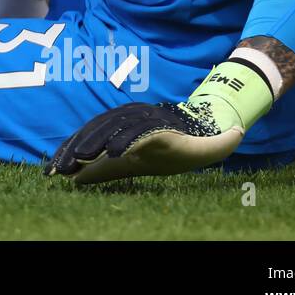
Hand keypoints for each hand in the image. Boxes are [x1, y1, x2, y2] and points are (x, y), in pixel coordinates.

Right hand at [45, 101, 242, 183]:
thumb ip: (225, 141)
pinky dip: (70, 151)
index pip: (138, 132)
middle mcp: (133, 125)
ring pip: (92, 134)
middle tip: (74, 163)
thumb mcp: (214, 145)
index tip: (110, 153)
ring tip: (58, 169)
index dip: (125, 140)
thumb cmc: (199, 143)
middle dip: (90, 145)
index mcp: (156, 129)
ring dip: (74, 150)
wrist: (184, 128)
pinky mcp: (109, 136)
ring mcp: (118, 127)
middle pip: (108, 130)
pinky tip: (56, 167)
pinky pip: (86, 139)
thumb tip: (238, 131)